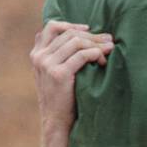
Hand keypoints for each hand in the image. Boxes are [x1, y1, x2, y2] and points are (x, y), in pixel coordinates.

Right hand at [30, 18, 113, 137]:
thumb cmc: (62, 97)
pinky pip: (81, 55)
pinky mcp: (59, 74)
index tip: (89, 29)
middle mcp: (39, 56)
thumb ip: (58, 55)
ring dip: (96, 43)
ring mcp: (47, 64)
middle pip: (69, 34)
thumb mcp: (53, 73)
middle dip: (92, 35)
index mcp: (37, 54)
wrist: (57, 121)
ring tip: (110, 49)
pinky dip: (95, 54)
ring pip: (76, 42)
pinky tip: (103, 60)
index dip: (72, 24)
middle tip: (108, 39)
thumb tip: (79, 35)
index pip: (52, 27)